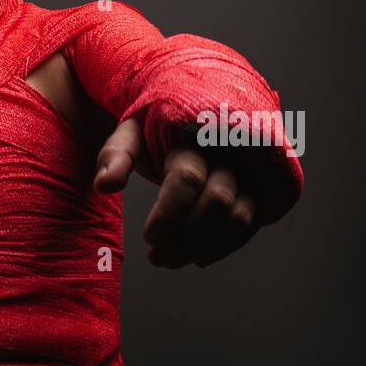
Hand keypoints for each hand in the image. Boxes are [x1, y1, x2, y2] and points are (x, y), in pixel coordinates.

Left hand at [93, 117, 260, 267]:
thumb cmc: (160, 122)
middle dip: (185, 237)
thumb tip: (104, 185)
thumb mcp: (134, 128)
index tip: (148, 236)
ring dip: (202, 247)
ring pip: (239, 218)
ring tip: (167, 259)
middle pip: (217, 202)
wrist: (200, 106)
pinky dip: (222, 247)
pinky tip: (195, 257)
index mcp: (195, 132)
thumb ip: (117, 153)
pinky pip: (250, 226)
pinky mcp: (260, 190)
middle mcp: (231, 150)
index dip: (169, 212)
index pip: (188, 177)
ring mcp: (251, 171)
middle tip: (154, 256)